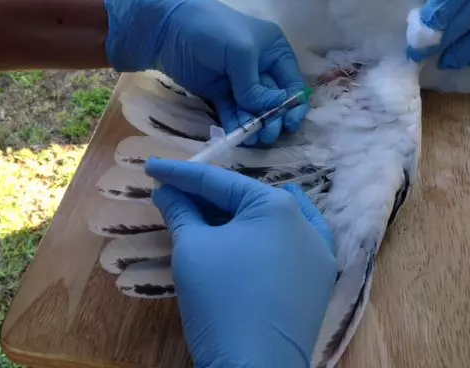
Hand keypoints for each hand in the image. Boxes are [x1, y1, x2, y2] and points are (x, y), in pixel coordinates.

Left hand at [105, 0, 307, 144]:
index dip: (293, 104)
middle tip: (268, 135)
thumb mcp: (240, 51)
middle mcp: (261, 68)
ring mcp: (239, 83)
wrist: (167, 28)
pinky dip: (236, 124)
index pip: (292, 82)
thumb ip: (254, 84)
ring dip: (254, 125)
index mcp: (274, 51)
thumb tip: (267, 110)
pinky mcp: (220, 94)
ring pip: (253, 109)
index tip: (289, 124)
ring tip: (252, 139)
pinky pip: (232, 112)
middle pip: (274, 100)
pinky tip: (237, 136)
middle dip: (273, 118)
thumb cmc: (212, 29)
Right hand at [144, 159, 337, 367]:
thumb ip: (180, 211)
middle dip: (206, 196)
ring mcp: (317, 253)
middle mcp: (305, 222)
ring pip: (268, 222)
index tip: (151, 168)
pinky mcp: (317, 281)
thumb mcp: (192, 249)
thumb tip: (167, 191)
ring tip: (199, 211)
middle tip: (171, 193)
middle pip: (245, 200)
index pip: (218, 182)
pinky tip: (257, 226)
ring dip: (233, 216)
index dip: (181, 174)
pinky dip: (267, 235)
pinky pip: (289, 246)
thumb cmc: (220, 301)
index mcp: (276, 205)